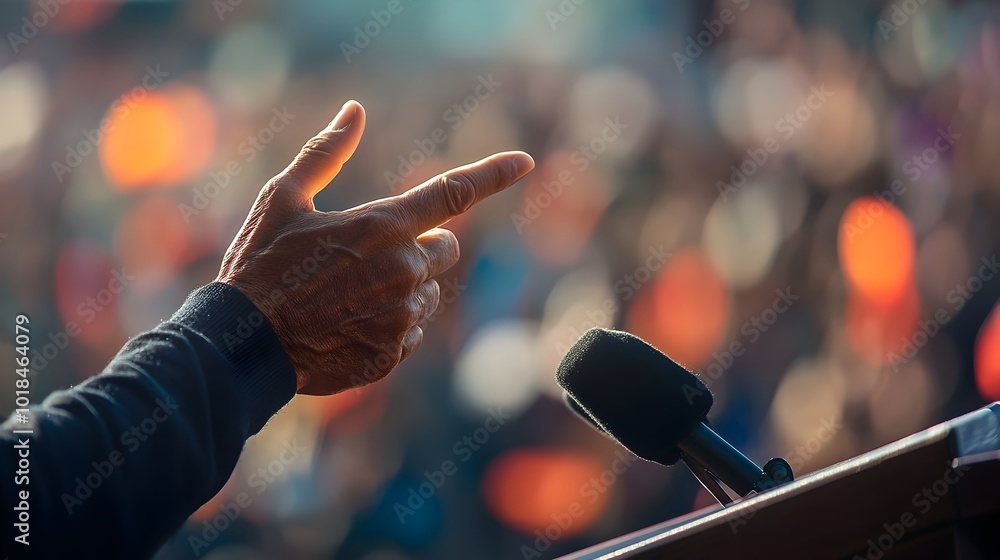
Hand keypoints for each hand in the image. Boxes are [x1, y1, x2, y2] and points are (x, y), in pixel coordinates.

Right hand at [216, 100, 533, 394]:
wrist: (243, 344)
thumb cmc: (260, 263)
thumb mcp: (283, 197)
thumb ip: (326, 152)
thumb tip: (355, 110)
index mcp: (383, 226)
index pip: (454, 192)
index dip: (494, 174)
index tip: (525, 162)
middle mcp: (403, 270)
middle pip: (446, 248)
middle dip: (421, 246)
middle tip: (369, 255)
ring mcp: (402, 315)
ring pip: (429, 292)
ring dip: (405, 287)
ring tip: (349, 294)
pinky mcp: (394, 352)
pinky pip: (414, 330)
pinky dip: (392, 323)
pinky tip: (349, 323)